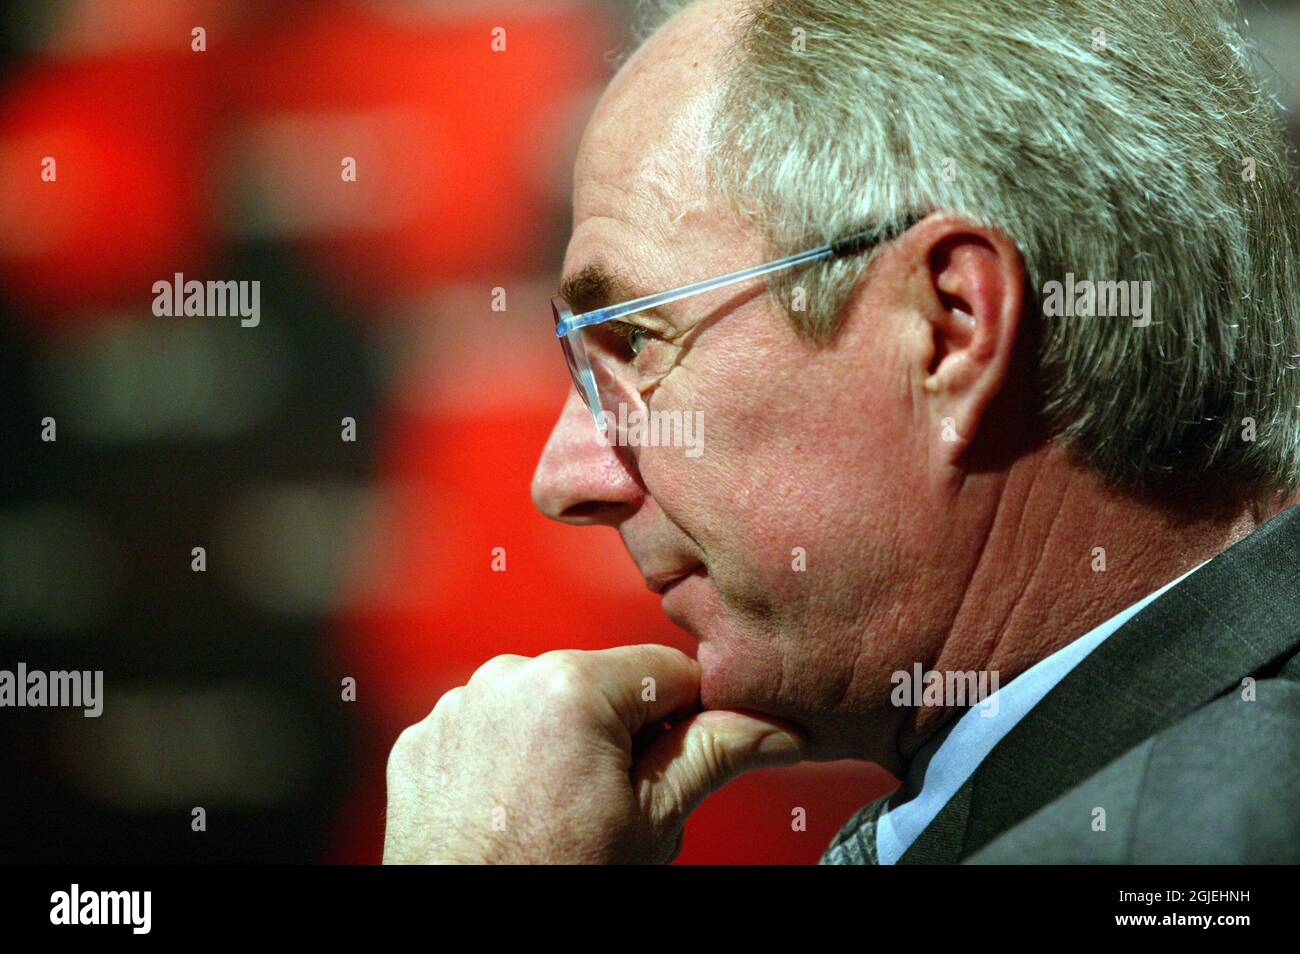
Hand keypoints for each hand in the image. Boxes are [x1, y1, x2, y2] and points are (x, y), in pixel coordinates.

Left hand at [383, 644, 805, 862]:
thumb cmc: (551, 883)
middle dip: (620, 734)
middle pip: (601, 686)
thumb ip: (714, 754)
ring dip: (561, 742)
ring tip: (560, 810)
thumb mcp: (653, 823)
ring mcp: (457, 709)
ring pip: (542, 705)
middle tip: (618, 803)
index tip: (685, 758)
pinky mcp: (424, 739)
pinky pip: (487, 728)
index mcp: (571, 686)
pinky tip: (517, 806)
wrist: (467, 932)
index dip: (689, 717)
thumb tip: (772, 727)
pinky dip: (507, 758)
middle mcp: (506, 679)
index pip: (666, 670)